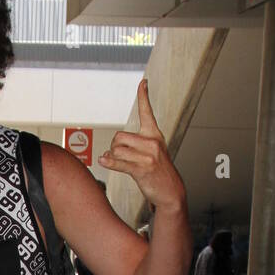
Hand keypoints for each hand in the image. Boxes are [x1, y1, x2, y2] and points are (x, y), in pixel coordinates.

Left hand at [98, 79, 186, 210]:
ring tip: (120, 164)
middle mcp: (152, 143)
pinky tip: (104, 161)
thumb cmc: (159, 172)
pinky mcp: (141, 169)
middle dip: (114, 146)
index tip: (143, 83)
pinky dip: (109, 163)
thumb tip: (107, 153)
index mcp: (155, 135)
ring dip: (113, 158)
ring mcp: (147, 156)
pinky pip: (118, 163)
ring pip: (117, 150)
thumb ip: (134, 146)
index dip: (144, 96)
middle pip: (119, 136)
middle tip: (119, 155)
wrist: (171, 192)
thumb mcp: (153, 153)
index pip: (147, 112)